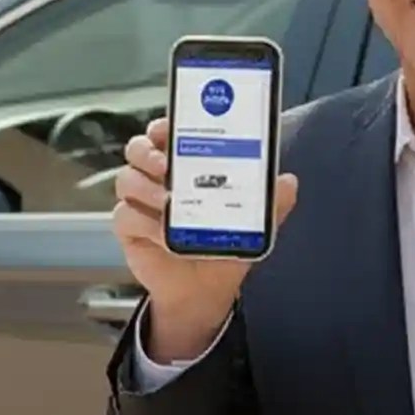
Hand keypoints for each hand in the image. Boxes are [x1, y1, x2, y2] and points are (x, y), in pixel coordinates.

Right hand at [113, 117, 297, 360]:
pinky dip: (144, 222)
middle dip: (148, 152)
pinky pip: (125, 216)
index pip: (164, 133)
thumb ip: (272, 201)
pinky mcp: (129, 229)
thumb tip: (290, 182)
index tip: (169, 129)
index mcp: (184, 165)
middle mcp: (156, 178)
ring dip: (146, 187)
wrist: (204, 288)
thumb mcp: (253, 222)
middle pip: (137, 149)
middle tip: (166, 164)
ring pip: (127, 179)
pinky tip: (162, 233)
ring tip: (169, 201)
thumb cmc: (222, 243)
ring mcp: (140, 203)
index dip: (162, 126)